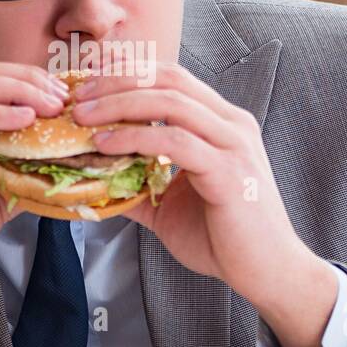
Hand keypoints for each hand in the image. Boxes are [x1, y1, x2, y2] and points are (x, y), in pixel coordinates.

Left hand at [72, 61, 318, 316]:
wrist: (268, 273)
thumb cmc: (225, 239)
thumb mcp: (170, 204)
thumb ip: (139, 185)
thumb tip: (95, 180)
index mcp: (222, 124)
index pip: (172, 80)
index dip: (129, 73)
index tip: (89, 81)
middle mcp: (231, 124)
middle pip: (168, 80)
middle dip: (118, 80)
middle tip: (78, 94)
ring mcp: (233, 145)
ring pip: (170, 103)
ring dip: (119, 103)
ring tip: (83, 115)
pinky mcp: (228, 171)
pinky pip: (174, 142)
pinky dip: (135, 138)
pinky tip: (106, 143)